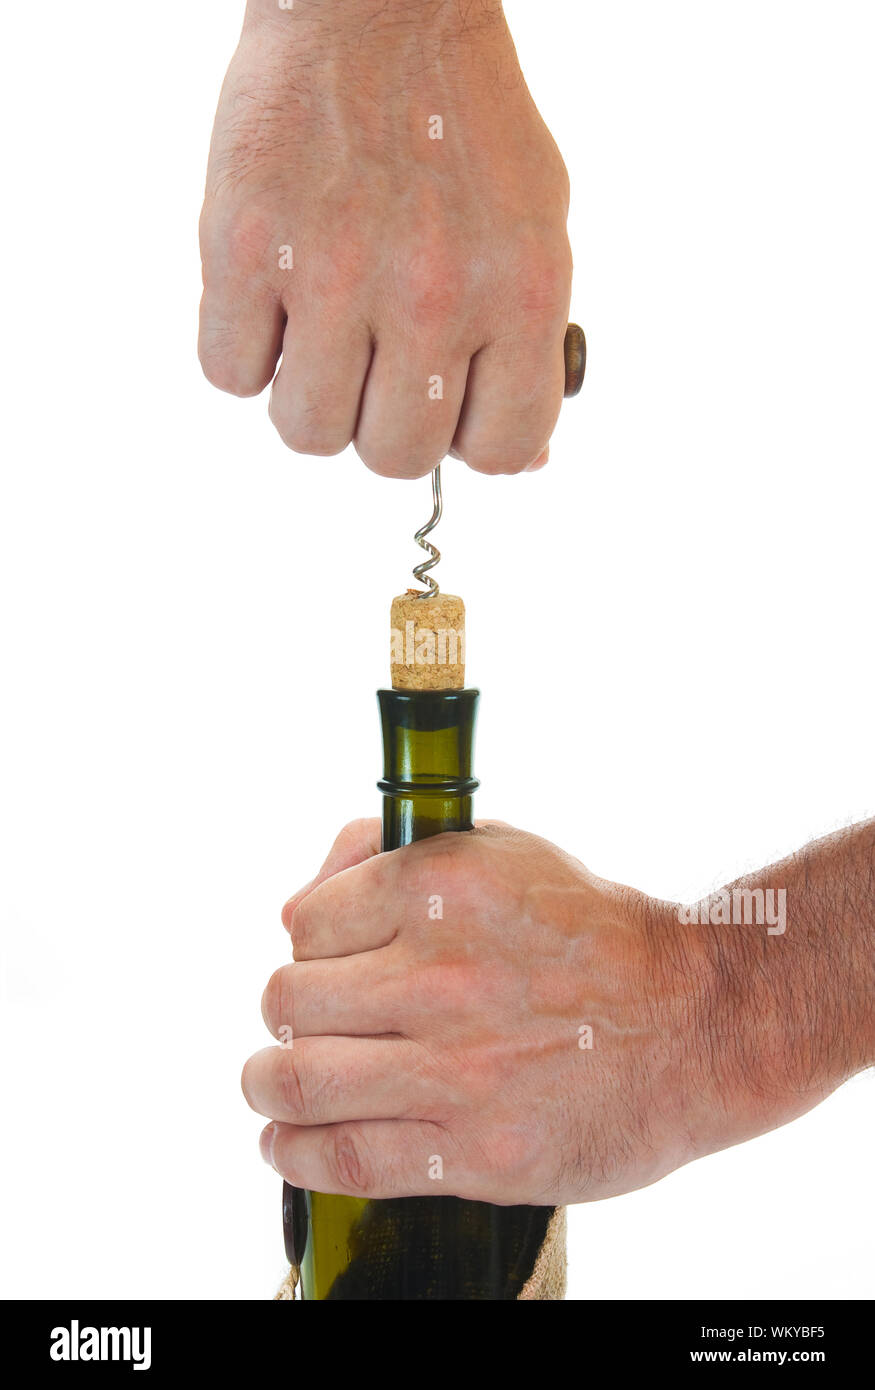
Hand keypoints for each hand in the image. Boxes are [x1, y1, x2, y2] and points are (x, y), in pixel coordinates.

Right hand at [199, 0, 571, 476]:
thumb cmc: (461, 123)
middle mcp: (431, 293)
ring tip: (320, 332)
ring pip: (307, 432)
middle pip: (394, 456)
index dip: (471, 442)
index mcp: (518, 290)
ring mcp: (331, 272)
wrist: (373, 3)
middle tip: (376, 366)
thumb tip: (519, 464)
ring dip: (312, 398)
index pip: (502, 449)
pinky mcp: (242, 247)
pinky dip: (246, 353)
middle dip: (383, 426)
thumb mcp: (536, 230)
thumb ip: (529, 348)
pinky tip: (273, 300)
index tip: (449, 408)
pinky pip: (228, 374)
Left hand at [243, 819, 864, 1205]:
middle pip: (289, 999)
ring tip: (273, 1085)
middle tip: (305, 1024)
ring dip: (268, 1085)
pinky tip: (286, 1144)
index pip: (305, 921)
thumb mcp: (502, 851)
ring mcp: (456, 1069)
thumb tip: (297, 902)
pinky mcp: (476, 1152)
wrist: (697, 1023)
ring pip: (294, 1082)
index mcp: (442, 887)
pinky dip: (293, 1154)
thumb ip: (390, 852)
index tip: (323, 961)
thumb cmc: (593, 932)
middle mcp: (441, 975)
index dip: (307, 943)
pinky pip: (343, 1158)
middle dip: (288, 1013)